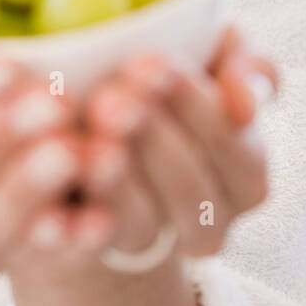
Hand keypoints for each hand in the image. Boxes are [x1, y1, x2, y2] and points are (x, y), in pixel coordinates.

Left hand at [8, 24, 277, 282]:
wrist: (93, 128)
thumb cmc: (163, 79)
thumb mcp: (212, 55)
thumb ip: (243, 62)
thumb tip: (247, 100)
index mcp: (246, 171)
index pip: (234, 144)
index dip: (196, 105)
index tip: (153, 61)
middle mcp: (210, 219)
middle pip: (190, 186)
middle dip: (152, 137)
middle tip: (114, 96)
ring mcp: (153, 241)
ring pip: (142, 222)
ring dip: (115, 180)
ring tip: (88, 136)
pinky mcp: (96, 251)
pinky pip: (87, 245)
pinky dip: (72, 222)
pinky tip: (58, 184)